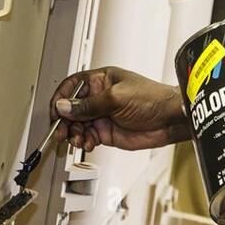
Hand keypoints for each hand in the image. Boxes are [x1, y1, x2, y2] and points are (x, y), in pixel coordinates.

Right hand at [49, 66, 189, 151]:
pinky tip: (88, 144)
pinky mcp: (106, 132)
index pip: (72, 87)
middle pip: (71, 109)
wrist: (169, 120)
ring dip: (73, 134)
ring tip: (78, 140)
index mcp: (100, 80)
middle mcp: (99, 97)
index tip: (55, 112)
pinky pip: (87, 137)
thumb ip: (88, 105)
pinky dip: (84, 142)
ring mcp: (102, 115)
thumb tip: (64, 107)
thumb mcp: (116, 98)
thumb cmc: (151, 99)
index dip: (61, 99)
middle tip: (60, 132)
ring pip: (77, 125)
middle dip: (64, 121)